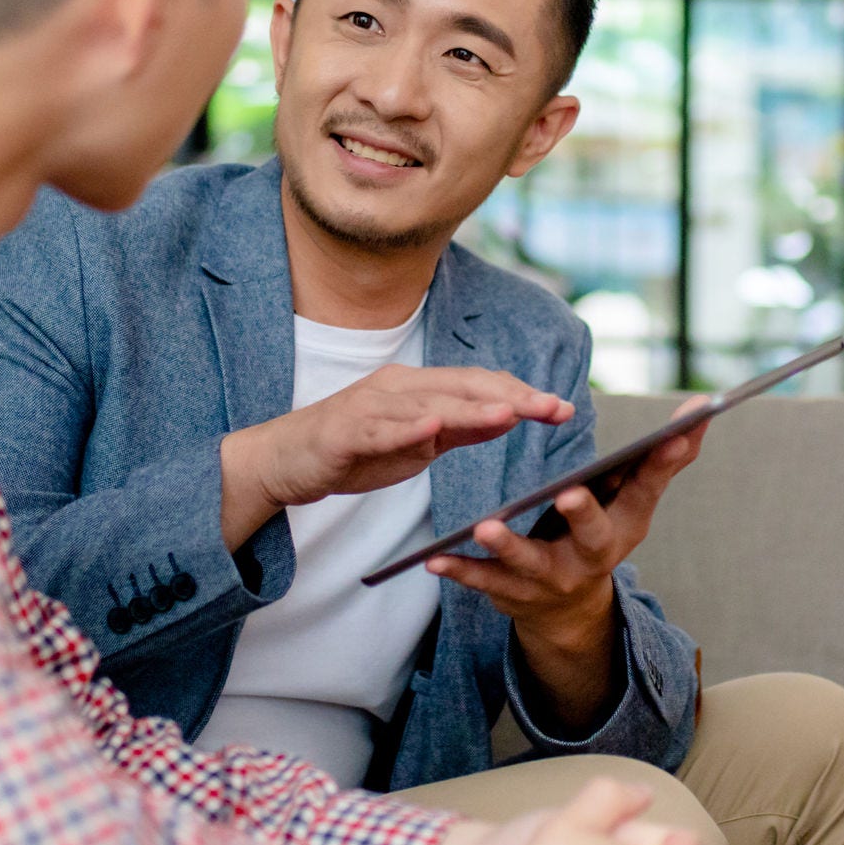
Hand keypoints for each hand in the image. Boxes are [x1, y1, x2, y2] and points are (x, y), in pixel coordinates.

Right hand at [217, 366, 571, 549]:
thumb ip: (460, 428)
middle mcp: (397, 387)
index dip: (520, 393)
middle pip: (461, 387)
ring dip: (470, 407)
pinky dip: (406, 427)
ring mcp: (369, 406)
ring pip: (427, 404)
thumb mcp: (418, 443)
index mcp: (418, 388)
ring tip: (509, 412)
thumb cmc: (353, 450)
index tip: (559, 407)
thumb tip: (509, 415)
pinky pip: (379, 429)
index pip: (477, 384)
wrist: (283, 460)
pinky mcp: (343, 431)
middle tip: (552, 407)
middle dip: (511, 396)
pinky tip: (431, 428)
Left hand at [427, 398, 709, 649]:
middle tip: (570, 493)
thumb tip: (702, 408)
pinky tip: (436, 557)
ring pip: (530, 564)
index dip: (663, 461)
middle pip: (594, 535)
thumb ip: (664, 456)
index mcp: (627, 523)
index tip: (674, 433)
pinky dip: (461, 571)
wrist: (569, 609)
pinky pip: (486, 583)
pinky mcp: (515, 593)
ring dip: (508, 546)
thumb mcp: (634, 499)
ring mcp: (554, 579)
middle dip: (583, 515)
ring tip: (484, 526)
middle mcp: (594, 555)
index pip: (648, 486)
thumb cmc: (601, 531)